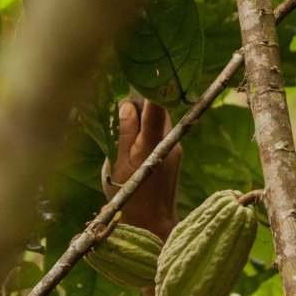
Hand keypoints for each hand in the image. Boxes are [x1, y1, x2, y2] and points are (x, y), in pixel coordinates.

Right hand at [102, 99, 181, 240]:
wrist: (154, 226)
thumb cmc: (131, 198)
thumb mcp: (120, 165)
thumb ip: (124, 133)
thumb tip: (127, 106)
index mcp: (154, 143)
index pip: (156, 104)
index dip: (150, 85)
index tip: (142, 69)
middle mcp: (170, 141)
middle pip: (158, 108)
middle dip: (141, 104)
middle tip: (120, 110)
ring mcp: (176, 148)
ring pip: (159, 121)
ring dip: (144, 120)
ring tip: (124, 130)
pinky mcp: (175, 156)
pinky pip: (160, 134)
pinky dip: (148, 132)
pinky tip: (134, 144)